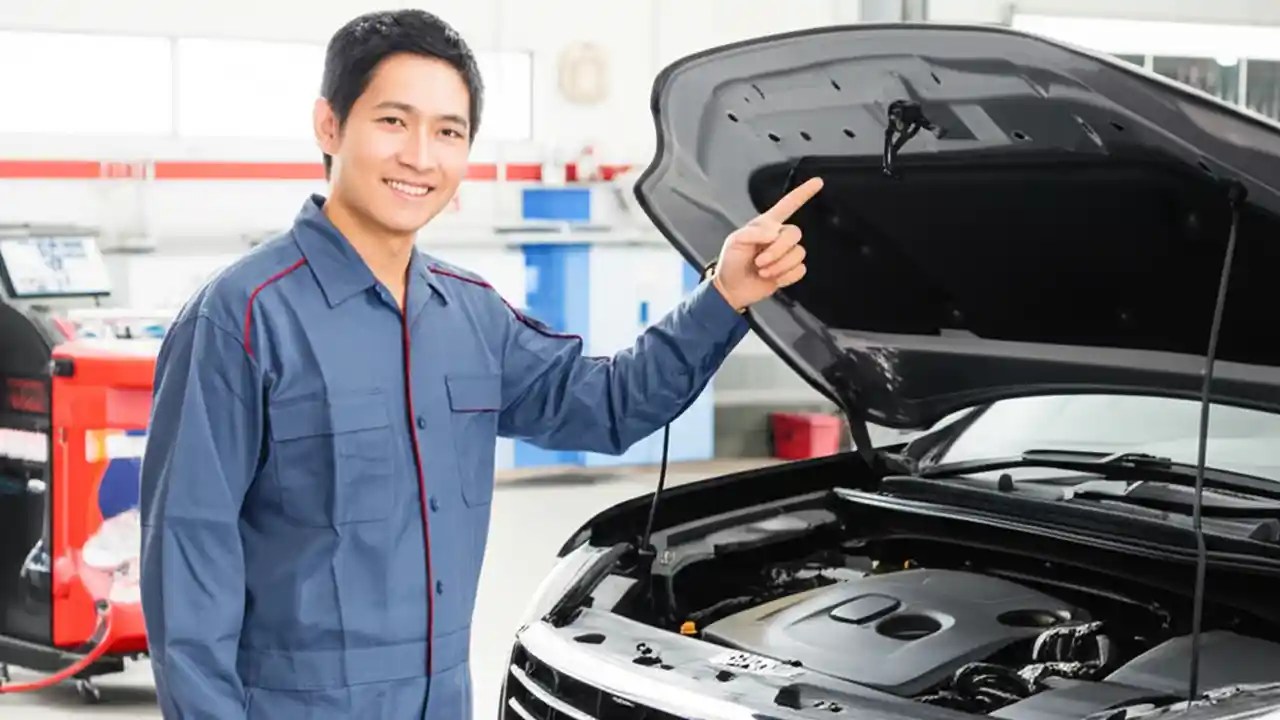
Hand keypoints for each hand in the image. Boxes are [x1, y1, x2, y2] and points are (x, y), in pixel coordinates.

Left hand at [711, 177, 823, 311]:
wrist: (731, 289)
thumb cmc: (730, 262)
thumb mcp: (734, 242)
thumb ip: (753, 233)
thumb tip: (774, 233)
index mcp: (766, 225)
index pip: (788, 205)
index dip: (803, 193)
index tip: (817, 182)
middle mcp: (779, 237)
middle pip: (794, 234)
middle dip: (777, 250)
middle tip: (760, 261)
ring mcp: (785, 254)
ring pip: (798, 254)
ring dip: (779, 266)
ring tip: (762, 271)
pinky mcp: (790, 270)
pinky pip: (800, 270)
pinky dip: (785, 277)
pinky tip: (773, 278)